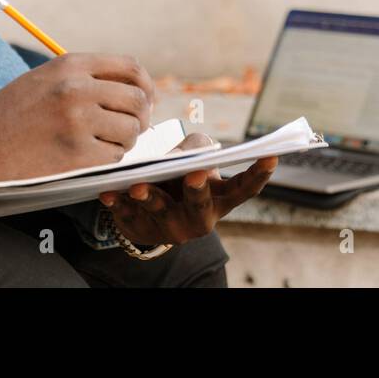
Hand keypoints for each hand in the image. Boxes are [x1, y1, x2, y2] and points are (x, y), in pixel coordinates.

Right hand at [0, 53, 154, 181]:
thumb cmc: (17, 111)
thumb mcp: (50, 76)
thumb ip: (89, 76)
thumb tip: (136, 87)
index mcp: (72, 65)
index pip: (131, 67)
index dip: (145, 85)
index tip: (145, 99)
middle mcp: (78, 89)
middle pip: (137, 100)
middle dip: (140, 116)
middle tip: (129, 127)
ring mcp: (79, 122)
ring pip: (131, 131)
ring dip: (124, 140)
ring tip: (103, 142)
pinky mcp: (77, 154)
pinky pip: (115, 156)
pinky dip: (109, 159)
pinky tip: (90, 156)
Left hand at [97, 132, 277, 246]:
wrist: (148, 212)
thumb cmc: (179, 176)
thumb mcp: (193, 162)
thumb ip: (194, 150)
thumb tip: (181, 153)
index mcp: (219, 201)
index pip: (244, 190)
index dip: (258, 175)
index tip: (271, 155)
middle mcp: (198, 219)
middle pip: (200, 205)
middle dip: (197, 190)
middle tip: (195, 175)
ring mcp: (168, 228)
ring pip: (159, 211)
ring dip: (149, 197)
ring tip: (137, 187)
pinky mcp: (139, 230)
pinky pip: (125, 217)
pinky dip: (117, 204)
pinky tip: (107, 193)